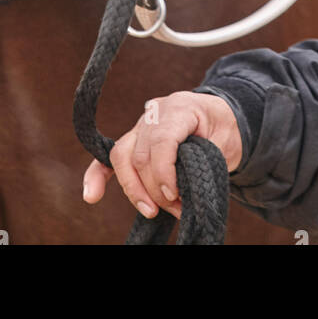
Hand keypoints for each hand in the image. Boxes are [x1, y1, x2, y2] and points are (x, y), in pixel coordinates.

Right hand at [82, 90, 241, 219]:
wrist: (222, 117)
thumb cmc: (225, 129)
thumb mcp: (225, 141)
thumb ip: (202, 159)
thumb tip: (178, 188)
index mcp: (180, 107)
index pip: (161, 141)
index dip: (164, 173)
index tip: (174, 196)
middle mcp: (155, 112)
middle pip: (140, 154)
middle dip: (154, 189)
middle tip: (177, 208)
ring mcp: (142, 125)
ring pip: (122, 157)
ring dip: (134, 190)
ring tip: (151, 212)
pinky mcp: (135, 139)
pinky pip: (110, 156)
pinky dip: (98, 175)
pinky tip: (92, 196)